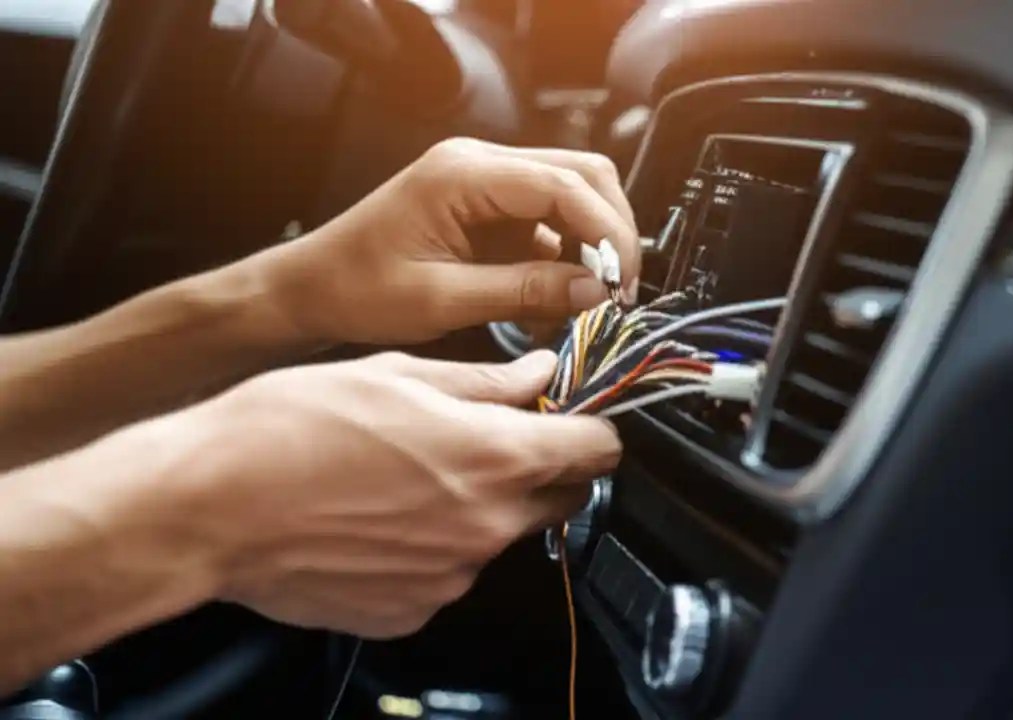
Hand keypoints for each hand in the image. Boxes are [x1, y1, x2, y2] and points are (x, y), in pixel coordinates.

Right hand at [179, 350, 618, 637]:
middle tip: (486, 441)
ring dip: (476, 508)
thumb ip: (483, 381)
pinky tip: (378, 520)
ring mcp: (451, 577)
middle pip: (558, 497)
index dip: (592, 427)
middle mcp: (486, 525)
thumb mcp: (394, 373)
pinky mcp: (413, 610)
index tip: (575, 419)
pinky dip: (430, 549)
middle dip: (539, 468)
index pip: (597, 449)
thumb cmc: (289, 428)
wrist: (206, 507)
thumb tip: (537, 373)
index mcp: (495, 456)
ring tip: (405, 479)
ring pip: (498, 536)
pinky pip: (447, 574)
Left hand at [263, 138, 639, 345]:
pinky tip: (556, 302)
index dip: (606, 233)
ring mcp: (485, 185)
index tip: (620, 284)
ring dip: (591, 246)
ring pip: (572, 196)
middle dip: (611, 232)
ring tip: (589, 302)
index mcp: (463, 173)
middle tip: (617, 292)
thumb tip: (593, 290)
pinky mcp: (488, 211)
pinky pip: (547, 225)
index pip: (565, 183)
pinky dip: (564, 261)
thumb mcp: (442, 300)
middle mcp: (479, 165)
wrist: (310, 289)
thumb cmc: (356, 289)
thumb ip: (523, 292)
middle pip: (581, 176)